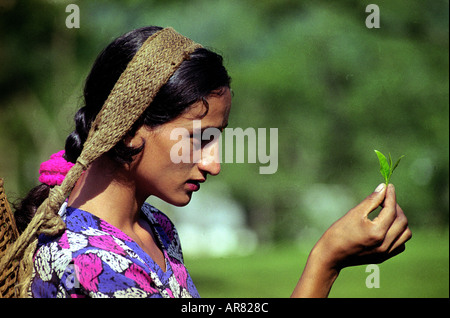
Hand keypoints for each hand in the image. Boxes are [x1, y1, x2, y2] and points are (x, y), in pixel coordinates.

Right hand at [291, 183, 411, 297]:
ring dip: (400, 220)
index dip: (391, 196)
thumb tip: (383, 187)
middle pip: (402, 221)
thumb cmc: (339, 233)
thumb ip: (371, 200)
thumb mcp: (354, 213)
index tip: (388, 186)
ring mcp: (385, 253)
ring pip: (405, 233)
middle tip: (385, 199)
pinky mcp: (384, 257)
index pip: (391, 210)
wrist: (331, 255)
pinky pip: (400, 244)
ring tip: (387, 213)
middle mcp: (384, 244)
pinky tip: (387, 227)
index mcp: (376, 232)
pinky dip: (398, 233)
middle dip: (396, 207)